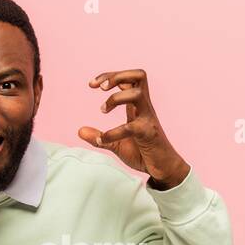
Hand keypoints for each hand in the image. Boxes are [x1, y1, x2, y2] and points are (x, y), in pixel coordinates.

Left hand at [77, 69, 190, 188]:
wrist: (163, 169)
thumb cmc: (144, 153)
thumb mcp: (117, 144)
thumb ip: (99, 137)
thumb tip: (80, 130)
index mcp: (138, 106)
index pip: (128, 78)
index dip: (110, 75)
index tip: (92, 84)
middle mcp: (144, 107)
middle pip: (138, 76)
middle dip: (116, 76)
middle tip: (100, 88)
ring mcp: (148, 119)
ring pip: (137, 94)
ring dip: (115, 98)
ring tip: (103, 111)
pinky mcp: (148, 134)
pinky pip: (131, 128)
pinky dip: (113, 132)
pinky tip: (102, 140)